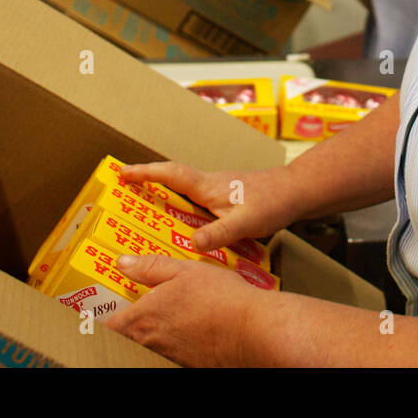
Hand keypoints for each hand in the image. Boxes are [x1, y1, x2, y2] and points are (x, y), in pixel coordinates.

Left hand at [101, 254, 270, 365]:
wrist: (255, 332)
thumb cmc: (220, 299)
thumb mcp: (183, 270)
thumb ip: (149, 267)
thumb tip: (122, 263)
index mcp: (143, 319)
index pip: (107, 326)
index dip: (102, 317)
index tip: (101, 307)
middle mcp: (151, 344)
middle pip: (128, 337)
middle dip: (131, 321)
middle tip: (139, 305)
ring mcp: (171, 357)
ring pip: (152, 344)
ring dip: (156, 330)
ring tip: (173, 311)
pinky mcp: (191, 364)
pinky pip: (174, 351)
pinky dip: (178, 339)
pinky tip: (194, 324)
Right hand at [119, 161, 302, 252]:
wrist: (296, 191)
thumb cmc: (272, 202)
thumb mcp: (245, 222)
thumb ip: (219, 234)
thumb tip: (192, 245)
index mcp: (206, 186)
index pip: (169, 174)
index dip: (144, 173)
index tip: (121, 172)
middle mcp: (208, 184)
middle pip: (171, 179)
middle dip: (146, 181)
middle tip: (123, 189)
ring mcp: (217, 190)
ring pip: (183, 190)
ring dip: (163, 195)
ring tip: (144, 211)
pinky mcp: (225, 199)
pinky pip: (195, 200)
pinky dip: (182, 207)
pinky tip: (183, 226)